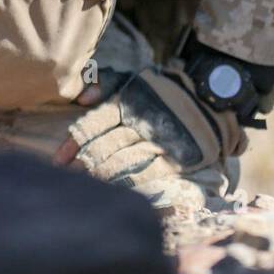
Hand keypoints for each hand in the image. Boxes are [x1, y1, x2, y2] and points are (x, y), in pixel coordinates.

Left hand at [53, 64, 246, 208]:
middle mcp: (143, 119)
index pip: (96, 121)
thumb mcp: (136, 79)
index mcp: (131, 100)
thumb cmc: (164, 90)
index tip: (60, 160)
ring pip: (125, 161)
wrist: (213, 96)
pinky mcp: (179, 157)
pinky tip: (117, 194)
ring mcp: (162, 139)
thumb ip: (107, 83)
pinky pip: (151, 173)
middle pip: (107, 145)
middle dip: (85, 164)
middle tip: (69, 180)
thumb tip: (82, 98)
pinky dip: (133, 185)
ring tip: (88, 190)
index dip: (76, 142)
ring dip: (104, 177)